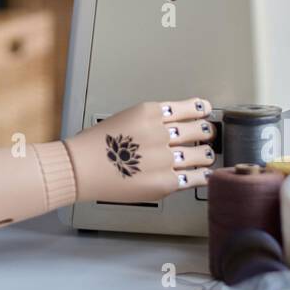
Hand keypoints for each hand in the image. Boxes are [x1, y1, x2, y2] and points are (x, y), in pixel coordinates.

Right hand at [64, 98, 215, 203]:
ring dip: (205, 155)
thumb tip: (173, 125)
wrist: (81, 167)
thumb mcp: (126, 117)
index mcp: (151, 112)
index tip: (206, 111)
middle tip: (208, 134)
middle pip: (199, 129)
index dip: (202, 111)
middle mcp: (161, 132)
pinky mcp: (165, 182)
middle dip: (205, 132)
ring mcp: (165, 158)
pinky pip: (195, 178)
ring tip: (205, 156)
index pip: (189, 107)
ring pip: (202, 154)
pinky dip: (203, 175)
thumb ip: (151, 121)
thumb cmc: (95, 144)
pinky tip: (206, 174)